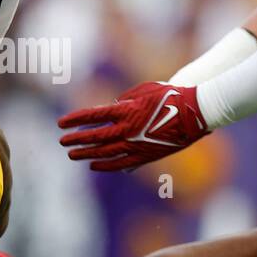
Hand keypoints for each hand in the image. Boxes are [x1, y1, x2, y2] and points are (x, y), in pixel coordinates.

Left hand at [58, 80, 208, 170]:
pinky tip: (93, 165)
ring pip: (104, 152)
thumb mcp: (144, 91)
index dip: (75, 119)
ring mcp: (136, 144)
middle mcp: (128, 129)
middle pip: (95, 136)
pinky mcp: (146, 156)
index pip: (94, 115)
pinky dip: (105, 165)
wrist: (195, 112)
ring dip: (86, 153)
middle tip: (62, 141)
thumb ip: (125, 99)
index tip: (60, 122)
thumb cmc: (170, 95)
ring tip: (71, 155)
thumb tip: (110, 107)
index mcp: (126, 110)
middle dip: (76, 138)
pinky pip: (121, 163)